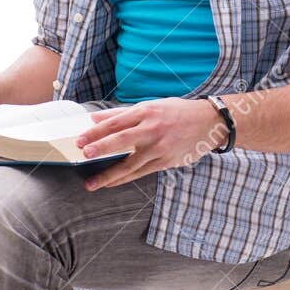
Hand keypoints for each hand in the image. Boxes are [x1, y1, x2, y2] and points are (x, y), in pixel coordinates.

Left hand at [74, 97, 225, 189]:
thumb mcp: (150, 106)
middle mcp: (152, 128)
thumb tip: (94, 118)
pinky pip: (141, 172)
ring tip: (92, 183)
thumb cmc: (176, 112)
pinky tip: (112, 183)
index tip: (80, 139)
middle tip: (83, 154)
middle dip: (101, 147)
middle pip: (121, 139)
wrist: (208, 123)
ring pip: (130, 163)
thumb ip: (122, 113)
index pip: (115, 122)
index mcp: (146, 111)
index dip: (96, 131)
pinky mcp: (166, 161)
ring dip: (109, 175)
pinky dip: (124, 178)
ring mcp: (159, 147)